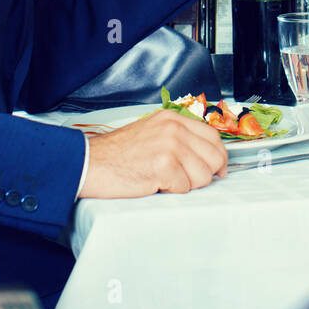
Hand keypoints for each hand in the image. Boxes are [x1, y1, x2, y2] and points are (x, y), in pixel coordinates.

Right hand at [80, 109, 228, 197]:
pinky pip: (184, 188)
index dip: (219, 156)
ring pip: (202, 176)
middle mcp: (174, 128)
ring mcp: (169, 146)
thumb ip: (179, 138)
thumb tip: (208, 155)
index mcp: (172, 118)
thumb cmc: (118, 154)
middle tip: (186, 179)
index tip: (218, 169)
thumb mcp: (152, 133)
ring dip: (186, 184)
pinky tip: (154, 182)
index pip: (213, 136)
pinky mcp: (163, 165)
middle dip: (205, 174)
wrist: (89, 163)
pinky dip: (171, 190)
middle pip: (214, 157)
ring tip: (165, 179)